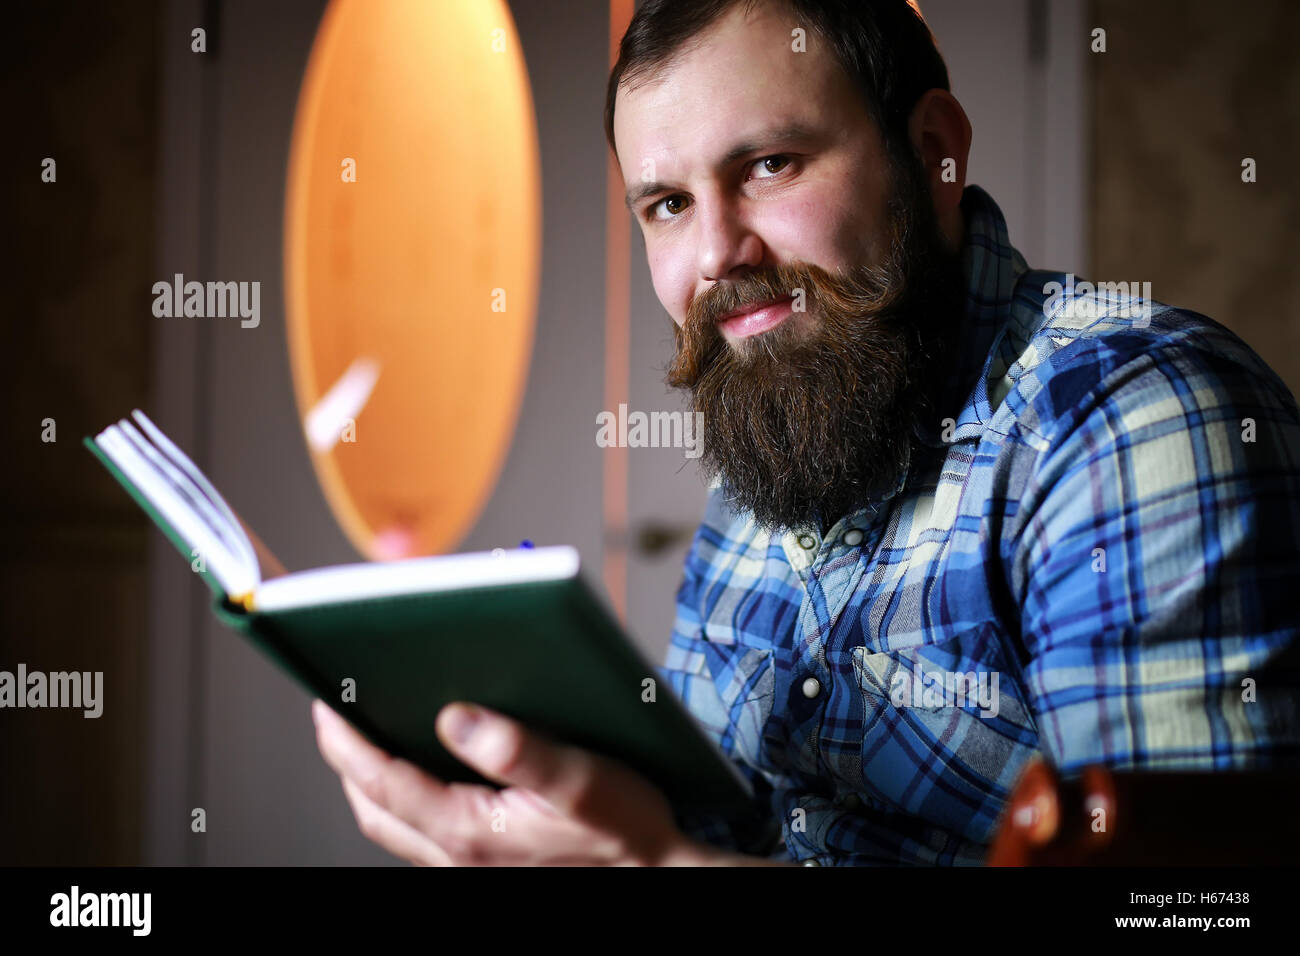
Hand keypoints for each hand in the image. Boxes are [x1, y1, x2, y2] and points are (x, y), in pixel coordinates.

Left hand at [311, 698, 733, 865]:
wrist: (656, 873)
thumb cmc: (624, 829)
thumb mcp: (578, 780)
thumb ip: (516, 749)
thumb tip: (454, 716)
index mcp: (468, 831)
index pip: (381, 782)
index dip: (345, 740)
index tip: (324, 700)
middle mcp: (458, 854)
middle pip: (374, 807)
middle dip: (347, 760)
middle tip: (337, 711)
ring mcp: (469, 863)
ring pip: (394, 823)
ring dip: (372, 780)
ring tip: (371, 730)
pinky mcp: (485, 861)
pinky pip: (423, 829)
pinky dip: (406, 795)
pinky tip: (428, 762)